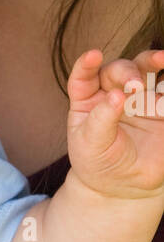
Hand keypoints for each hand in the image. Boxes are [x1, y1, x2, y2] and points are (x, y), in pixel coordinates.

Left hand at [67, 48, 163, 198]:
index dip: (87, 63)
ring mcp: (139, 98)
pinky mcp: (160, 109)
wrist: (123, 185)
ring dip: (154, 61)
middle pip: (120, 69)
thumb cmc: (99, 161)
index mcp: (88, 99)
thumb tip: (117, 95)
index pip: (84, 76)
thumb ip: (101, 119)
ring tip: (162, 60)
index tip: (93, 55)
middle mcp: (114, 92)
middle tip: (135, 85)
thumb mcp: (91, 144)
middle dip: (128, 72)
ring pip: (147, 70)